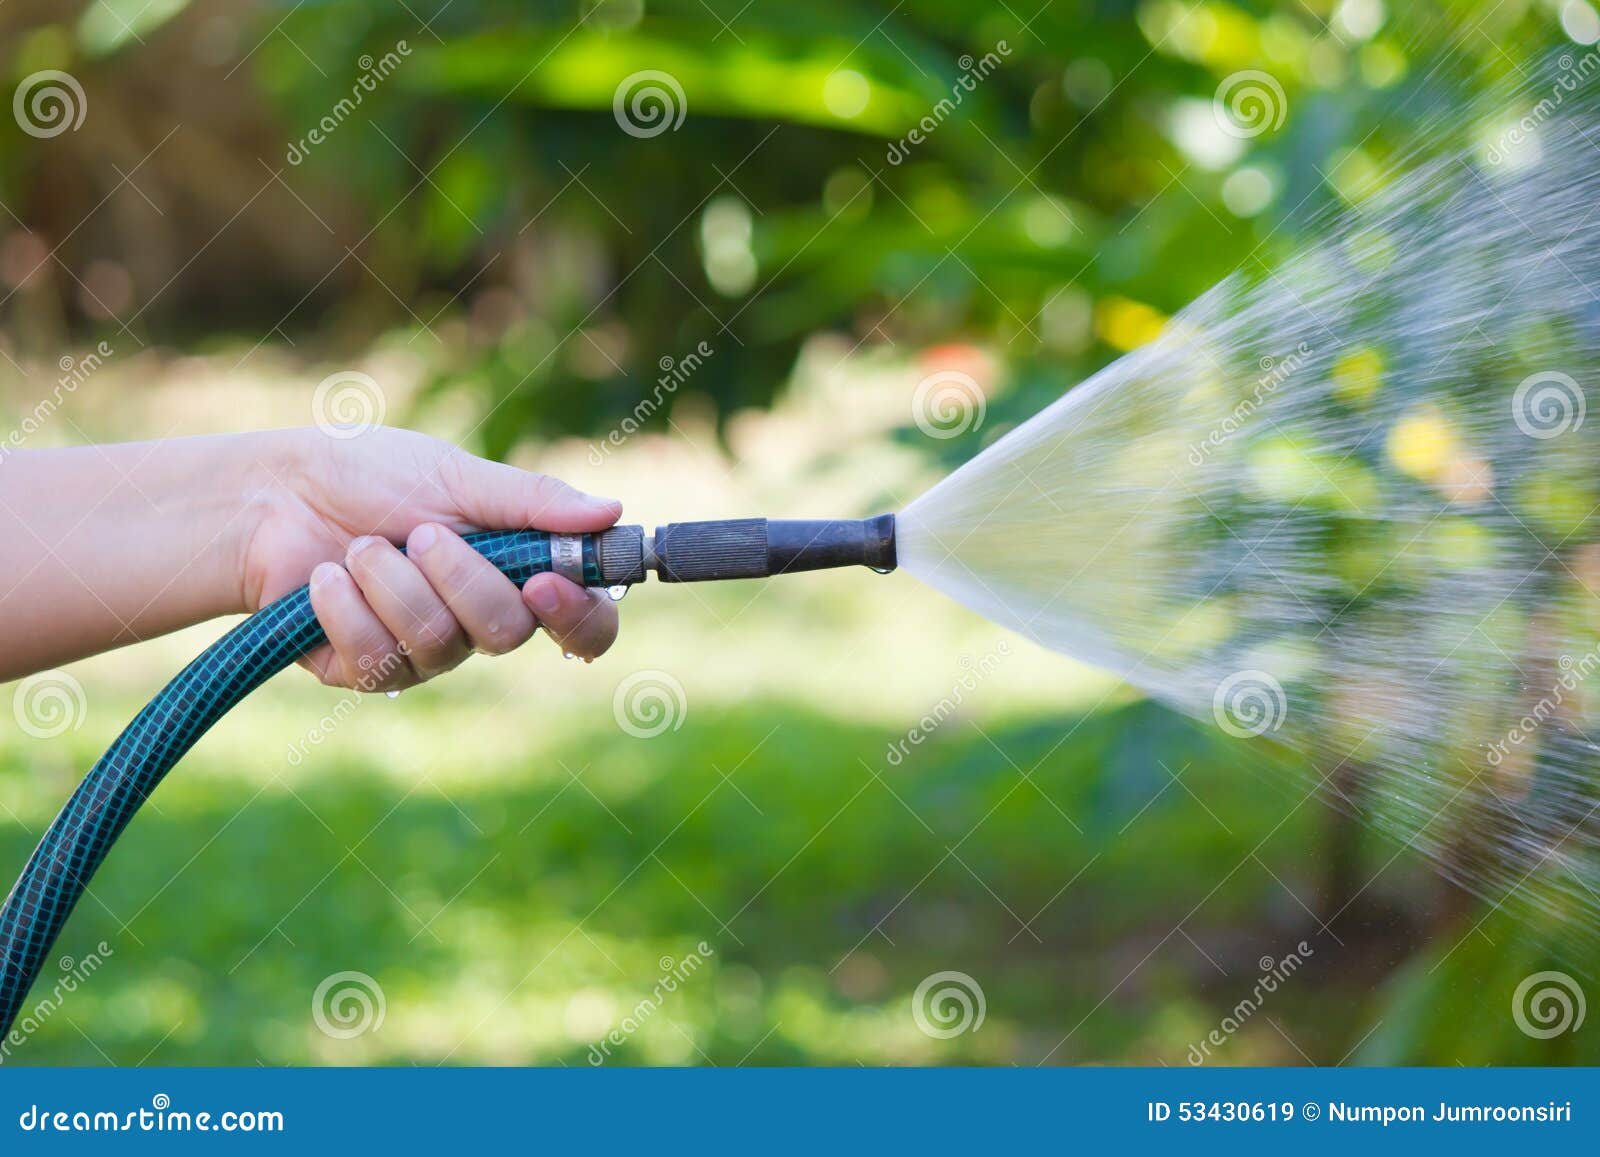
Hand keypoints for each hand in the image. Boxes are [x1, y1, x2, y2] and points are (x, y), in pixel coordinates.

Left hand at [242, 427, 620, 689]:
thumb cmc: (369, 476)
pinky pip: (379, 661)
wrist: (271, 497)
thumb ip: (532, 501)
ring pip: (440, 643)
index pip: (585, 624)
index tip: (544, 584)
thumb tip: (611, 512)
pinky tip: (325, 580)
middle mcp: (481, 620)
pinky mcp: (367, 672)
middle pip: (508, 632)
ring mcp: (426, 652)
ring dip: (393, 583)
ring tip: (359, 547)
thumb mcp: (456, 476)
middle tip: (420, 532)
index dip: (579, 617)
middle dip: (460, 577)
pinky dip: (347, 609)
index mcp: (520, 572)